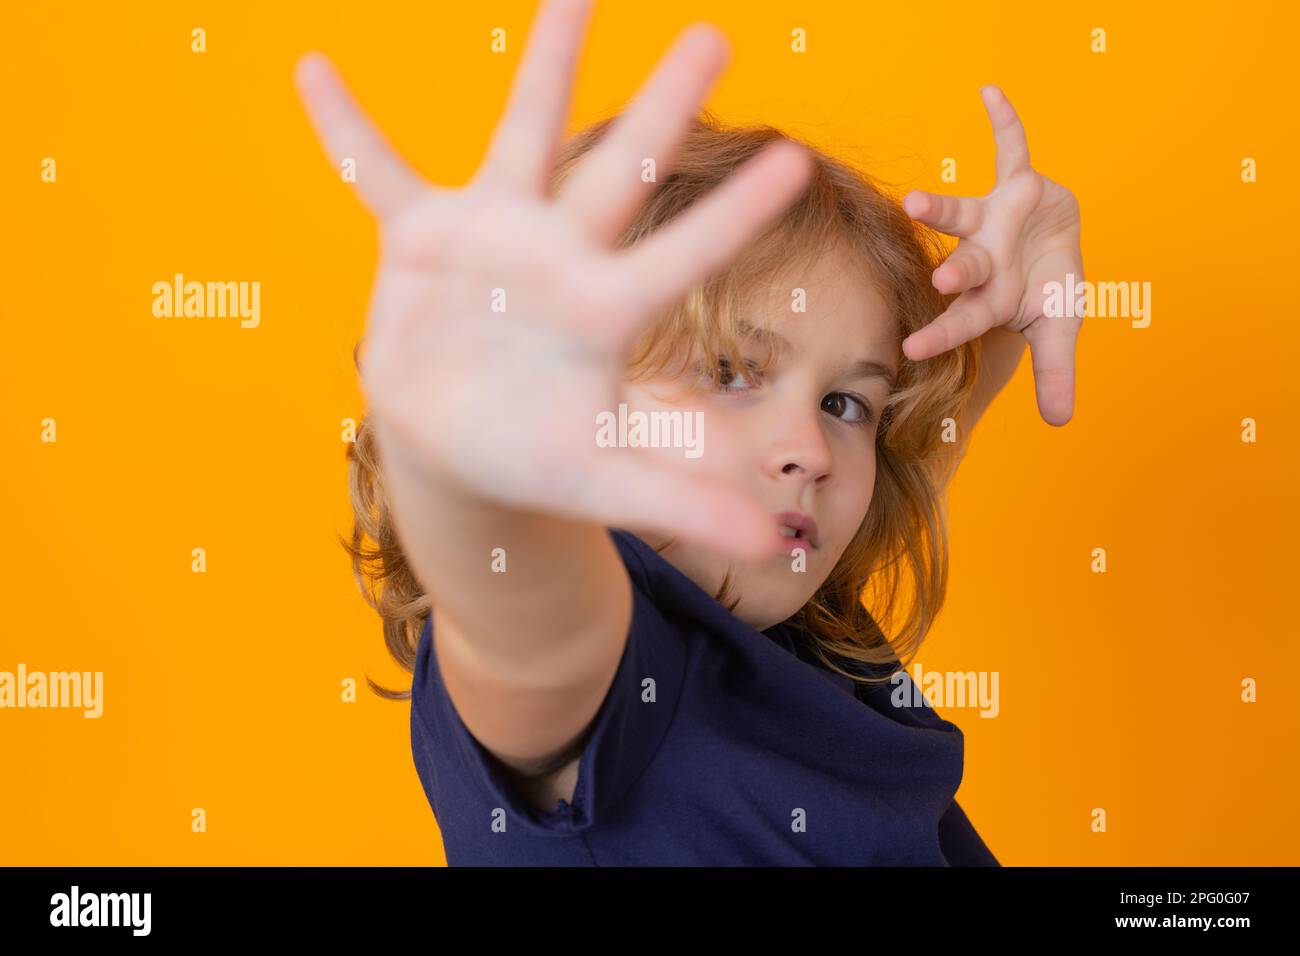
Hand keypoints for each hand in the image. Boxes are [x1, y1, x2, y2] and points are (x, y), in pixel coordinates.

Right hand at [293, 0, 813, 562]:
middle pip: (620, 170)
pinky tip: (313, 69)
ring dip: (546, 64)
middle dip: (664, 107)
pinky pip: (375, 174)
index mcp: (608, 309)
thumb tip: (781, 543)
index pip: (680, 256)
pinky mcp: (421, 238)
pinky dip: (346, 132)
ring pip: (523, 135)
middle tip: (718, 33)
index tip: (796, 161)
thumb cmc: (538, 453)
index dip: (733, 217)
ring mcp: (493, 236)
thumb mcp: (606, 480)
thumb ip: (687, 504)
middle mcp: (562, 254)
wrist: (459, 442)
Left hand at [900, 85, 1082, 424]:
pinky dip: (1006, 120)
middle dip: (956, 274)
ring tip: (912, 200)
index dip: (941, 333)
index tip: (911, 349)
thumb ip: (1055, 371)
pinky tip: (991, 92)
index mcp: (992, 299)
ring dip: (940, 209)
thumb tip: (1062, 422)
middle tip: (941, 280)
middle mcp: (984, 260)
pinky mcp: (1015, 183)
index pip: (964, 321)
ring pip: (962, 214)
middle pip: (966, 269)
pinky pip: (1013, 147)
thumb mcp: (1060, 329)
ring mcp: (995, 221)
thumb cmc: (1046, 288)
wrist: (1054, 241)